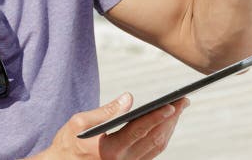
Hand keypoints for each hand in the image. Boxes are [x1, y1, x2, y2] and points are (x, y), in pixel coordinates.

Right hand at [33, 93, 188, 159]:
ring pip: (156, 147)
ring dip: (169, 128)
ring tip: (178, 110)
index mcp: (109, 150)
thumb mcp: (79, 123)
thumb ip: (105, 112)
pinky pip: (151, 153)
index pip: (139, 130)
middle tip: (184, 101)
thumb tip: (128, 99)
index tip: (173, 105)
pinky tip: (165, 124)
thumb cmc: (68, 143)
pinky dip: (161, 137)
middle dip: (171, 119)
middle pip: (154, 139)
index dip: (157, 117)